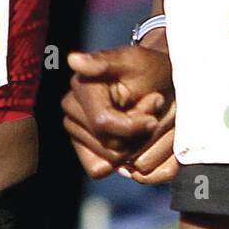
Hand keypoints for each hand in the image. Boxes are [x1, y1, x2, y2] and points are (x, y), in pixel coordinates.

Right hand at [61, 45, 176, 183]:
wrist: (156, 80)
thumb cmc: (149, 69)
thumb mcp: (135, 61)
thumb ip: (104, 62)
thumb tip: (74, 60)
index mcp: (81, 86)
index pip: (103, 123)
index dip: (134, 125)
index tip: (155, 111)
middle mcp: (71, 108)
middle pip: (107, 145)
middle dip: (136, 135)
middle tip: (151, 111)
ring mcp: (75, 129)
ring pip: (108, 158)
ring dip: (134, 145)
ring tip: (143, 120)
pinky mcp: (82, 146)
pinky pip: (100, 168)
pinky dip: (122, 159)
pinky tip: (132, 137)